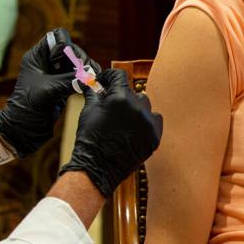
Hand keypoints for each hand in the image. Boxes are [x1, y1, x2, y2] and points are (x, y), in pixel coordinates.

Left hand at [0, 27, 98, 157]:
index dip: (66, 45)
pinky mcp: (63, 85)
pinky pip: (78, 76)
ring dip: (86, 69)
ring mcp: (55, 74)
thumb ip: (69, 80)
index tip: (70, 60)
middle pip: (70, 50)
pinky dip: (86, 79)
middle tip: (88, 71)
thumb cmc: (28, 107)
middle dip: (80, 59)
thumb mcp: (49, 91)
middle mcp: (47, 63)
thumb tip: (90, 74)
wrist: (24, 128)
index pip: (55, 38)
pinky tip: (92, 83)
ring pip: (76, 63)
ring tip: (92, 77)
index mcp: (37, 57)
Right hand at [60, 69, 163, 196]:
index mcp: (120, 98)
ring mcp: (148, 122)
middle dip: (121, 97)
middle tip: (112, 108)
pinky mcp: (155, 136)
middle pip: (132, 92)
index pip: (118, 76)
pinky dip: (146, 122)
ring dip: (135, 109)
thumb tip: (90, 82)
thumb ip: (93, 93)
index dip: (109, 77)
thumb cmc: (90, 140)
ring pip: (145, 105)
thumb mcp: (89, 111)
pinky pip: (155, 120)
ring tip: (124, 121)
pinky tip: (135, 130)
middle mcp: (137, 107)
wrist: (98, 168)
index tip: (105, 82)